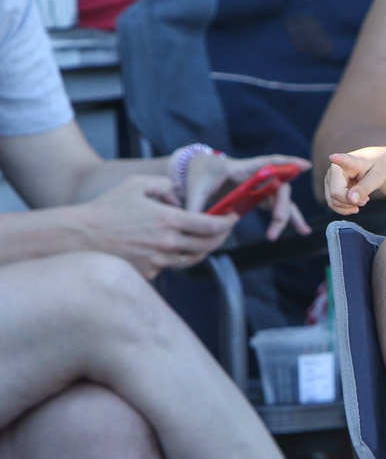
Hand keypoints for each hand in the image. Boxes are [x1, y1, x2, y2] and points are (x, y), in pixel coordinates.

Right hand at [82, 175, 238, 277]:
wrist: (80, 236)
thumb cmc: (107, 207)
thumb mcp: (137, 185)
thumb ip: (165, 185)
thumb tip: (183, 197)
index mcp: (167, 220)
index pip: (210, 225)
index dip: (227, 222)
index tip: (233, 217)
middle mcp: (166, 244)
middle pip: (208, 246)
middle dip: (222, 237)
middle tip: (225, 229)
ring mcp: (158, 261)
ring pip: (192, 259)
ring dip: (202, 249)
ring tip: (204, 238)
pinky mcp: (149, 273)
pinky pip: (171, 266)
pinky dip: (176, 257)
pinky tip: (173, 247)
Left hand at [186, 153, 311, 239]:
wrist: (197, 172)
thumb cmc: (198, 176)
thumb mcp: (194, 190)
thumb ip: (195, 207)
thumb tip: (197, 226)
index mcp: (240, 169)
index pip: (267, 163)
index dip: (287, 162)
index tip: (305, 165)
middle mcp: (256, 177)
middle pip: (279, 188)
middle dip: (282, 204)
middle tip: (276, 220)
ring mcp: (260, 187)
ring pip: (281, 200)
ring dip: (285, 217)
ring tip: (274, 236)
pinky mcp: (259, 197)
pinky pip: (278, 208)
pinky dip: (289, 219)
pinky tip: (302, 230)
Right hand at [325, 147, 385, 213]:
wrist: (372, 166)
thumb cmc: (375, 169)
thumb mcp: (377, 178)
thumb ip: (365, 188)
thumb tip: (352, 200)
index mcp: (348, 161)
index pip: (342, 161)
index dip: (337, 159)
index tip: (333, 157)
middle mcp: (333, 170)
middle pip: (336, 194)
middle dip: (351, 201)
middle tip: (366, 199)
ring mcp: (329, 180)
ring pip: (333, 202)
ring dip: (349, 206)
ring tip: (362, 200)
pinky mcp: (329, 188)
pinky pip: (333, 204)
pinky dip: (345, 208)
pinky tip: (355, 204)